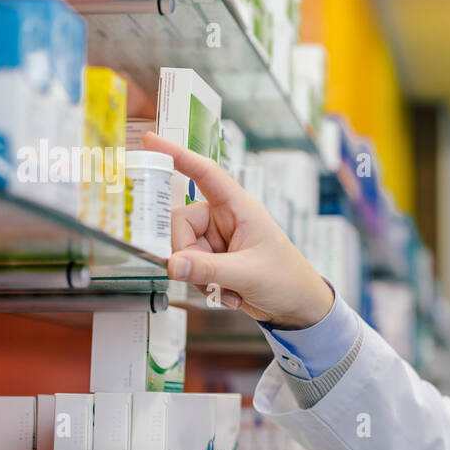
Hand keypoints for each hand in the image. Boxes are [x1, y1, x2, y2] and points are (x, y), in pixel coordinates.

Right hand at [140, 131, 334, 328]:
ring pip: (182, 251)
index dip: (178, 155)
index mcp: (239, 208)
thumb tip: (172, 264)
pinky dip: (205, 286)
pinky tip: (230, 294)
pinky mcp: (213, 261)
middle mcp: (224, 220)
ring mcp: (216, 241)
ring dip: (200, 276)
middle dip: (189, 255)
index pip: (205, 173)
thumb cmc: (288, 280)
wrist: (299, 308)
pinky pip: (190, 269)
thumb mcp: (248, 273)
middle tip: (213, 275)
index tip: (151, 141)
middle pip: (180, 224)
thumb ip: (208, 269)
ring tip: (230, 287)